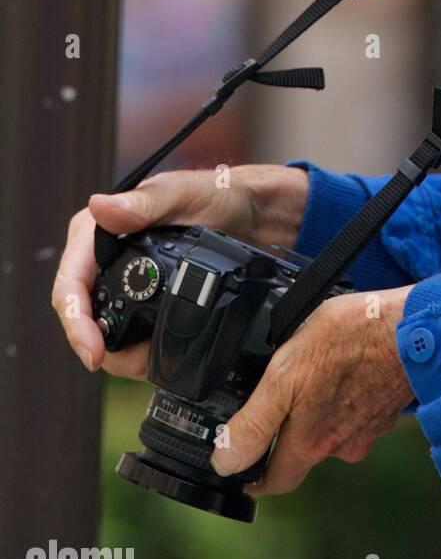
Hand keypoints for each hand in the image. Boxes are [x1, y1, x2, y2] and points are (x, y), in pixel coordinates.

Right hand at [51, 164, 309, 379]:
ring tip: (152, 362)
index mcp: (96, 233)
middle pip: (84, 316)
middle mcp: (103, 261)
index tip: (93, 353)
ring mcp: (124, 283)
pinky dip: (143, 349)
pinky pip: (133, 333)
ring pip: (108, 331)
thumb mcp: (180, 194)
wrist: (251, 215)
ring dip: (124, 354)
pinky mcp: (146, 301)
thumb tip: (99, 206)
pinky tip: (160, 355)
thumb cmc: (214, 193)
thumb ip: (142, 204)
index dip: (76, 323)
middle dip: (102, 347)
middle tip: (135, 365)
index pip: (70, 285)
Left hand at [211, 286, 414, 493]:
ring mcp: (369, 427)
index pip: (275, 480)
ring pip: (333, 429)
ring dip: (320, 409)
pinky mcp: (388, 407)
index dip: (253, 476)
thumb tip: (225, 462)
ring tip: (315, 371)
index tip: (241, 466)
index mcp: (312, 441)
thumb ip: (255, 422)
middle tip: (277, 400)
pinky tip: (346, 365)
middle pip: (304, 451)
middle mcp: (342, 444)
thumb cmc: (353, 340)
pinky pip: (358, 410)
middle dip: (287, 432)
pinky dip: (347, 394)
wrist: (416, 326)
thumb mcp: (286, 374)